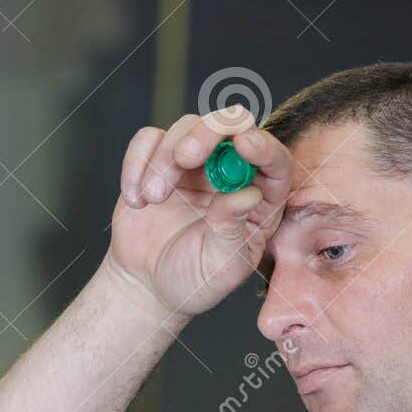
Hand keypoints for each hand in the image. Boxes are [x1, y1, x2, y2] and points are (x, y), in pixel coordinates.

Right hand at [105, 106, 293, 317]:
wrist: (147, 286)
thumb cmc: (194, 279)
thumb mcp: (220, 266)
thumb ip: (233, 230)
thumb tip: (249, 194)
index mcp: (260, 201)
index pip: (274, 161)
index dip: (264, 145)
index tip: (244, 144)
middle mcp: (232, 174)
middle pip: (230, 126)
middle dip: (208, 132)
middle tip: (184, 157)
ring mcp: (195, 165)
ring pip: (186, 126)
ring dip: (165, 159)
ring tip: (154, 200)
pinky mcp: (159, 160)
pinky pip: (148, 139)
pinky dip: (137, 163)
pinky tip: (136, 200)